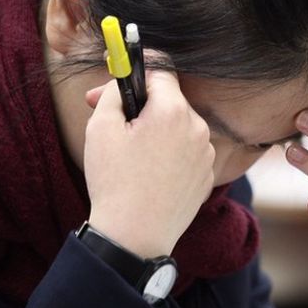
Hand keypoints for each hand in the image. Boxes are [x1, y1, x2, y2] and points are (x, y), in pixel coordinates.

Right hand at [83, 66, 214, 258]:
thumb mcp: (101, 127)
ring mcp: (206, 154)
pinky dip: (169, 155)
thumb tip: (124, 79)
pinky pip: (187, 153)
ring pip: (179, 127)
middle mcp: (198, 128)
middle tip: (112, 120)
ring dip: (156, 132)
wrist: (134, 237)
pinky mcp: (207, 177)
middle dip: (142, 106)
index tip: (119, 78)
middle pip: (170, 101)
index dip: (136, 72)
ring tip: (130, 155)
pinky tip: (147, 174)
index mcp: (173, 110)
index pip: (161, 71)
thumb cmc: (114, 181)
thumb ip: (114, 91)